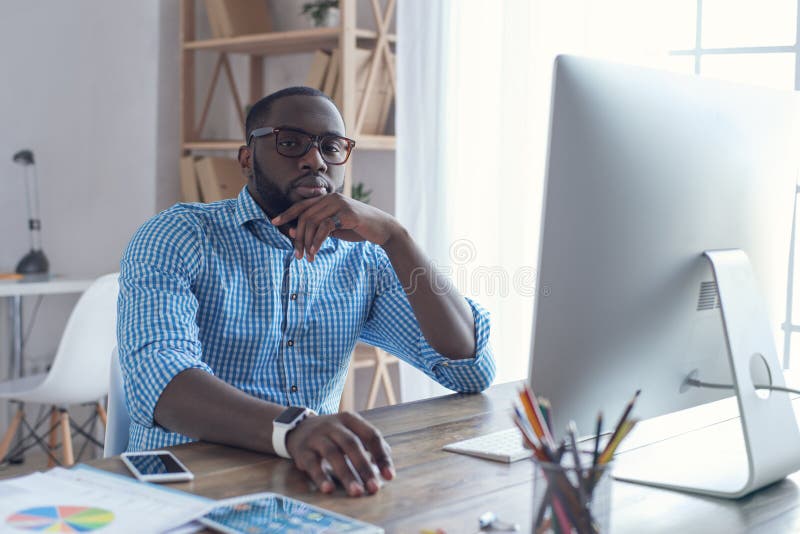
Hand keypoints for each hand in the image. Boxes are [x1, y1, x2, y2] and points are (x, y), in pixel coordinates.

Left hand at [270, 193, 400, 261]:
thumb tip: (293, 233)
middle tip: (297, 254)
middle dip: (298, 237)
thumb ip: (317, 229)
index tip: (273, 223)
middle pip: (304, 216)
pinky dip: (317, 242)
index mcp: (328, 199)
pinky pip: (325, 228)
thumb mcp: (335, 229)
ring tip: (307, 257)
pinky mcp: (346, 214)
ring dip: (306, 242)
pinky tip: (315, 252)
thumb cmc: (358, 228)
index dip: (286, 214)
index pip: (302, 205)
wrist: (382, 229)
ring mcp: (339, 204)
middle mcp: (332, 198)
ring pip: (312, 222)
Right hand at [285, 411, 394, 496]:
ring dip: (346, 474)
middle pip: (352, 445)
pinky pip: (312, 464)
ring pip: (333, 454)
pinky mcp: (302, 450)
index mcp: (350, 419)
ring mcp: (317, 436)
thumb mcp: (350, 431)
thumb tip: (386, 466)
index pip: (371, 435)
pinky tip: (329, 489)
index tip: (390, 476)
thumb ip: (369, 445)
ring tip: (356, 492)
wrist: (298, 428)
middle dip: (365, 467)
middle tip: (374, 488)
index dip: (381, 456)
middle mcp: (333, 425)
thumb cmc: (332, 435)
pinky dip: (321, 477)